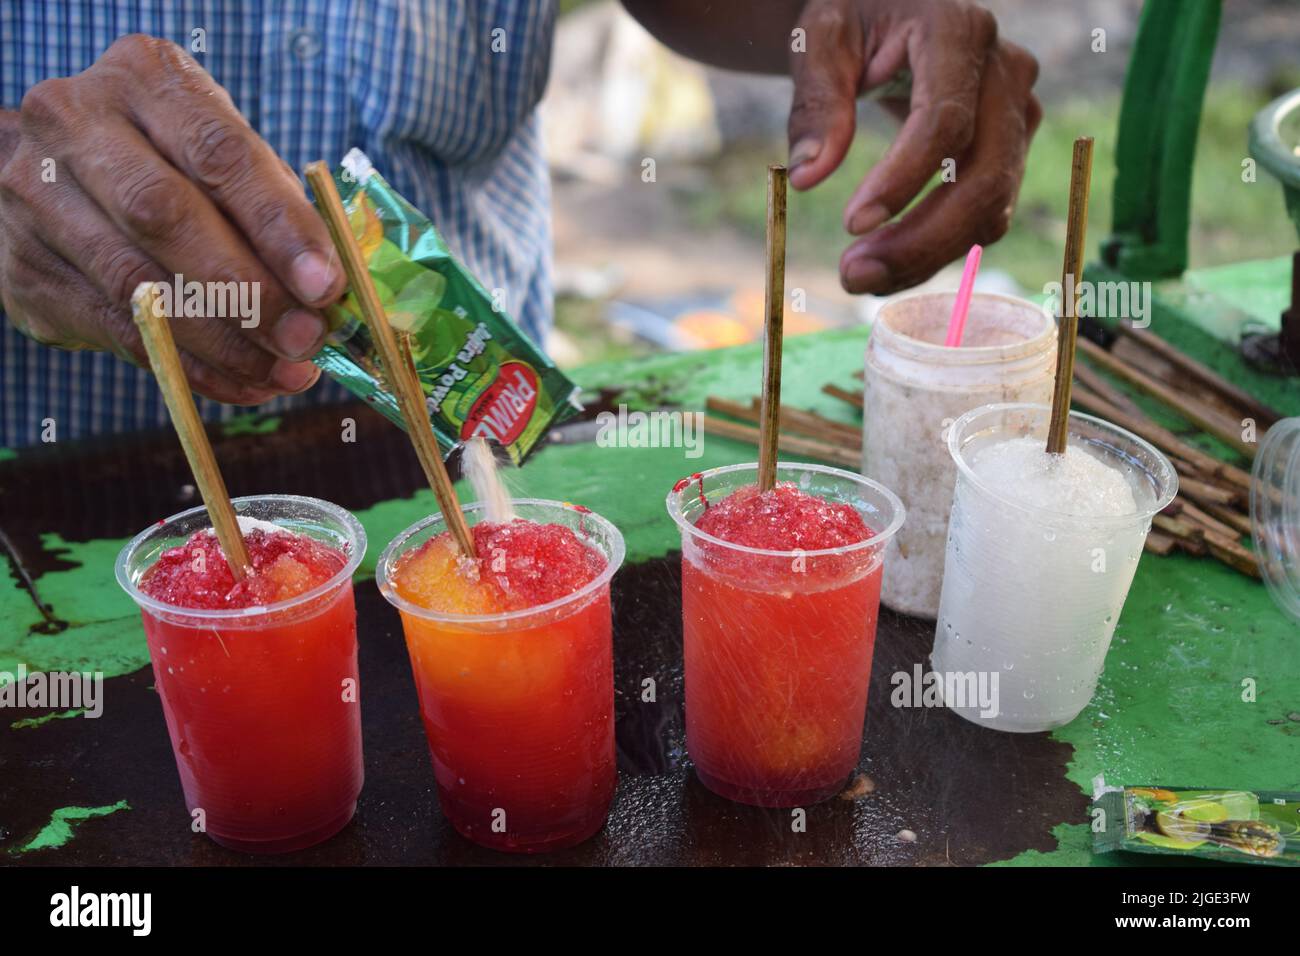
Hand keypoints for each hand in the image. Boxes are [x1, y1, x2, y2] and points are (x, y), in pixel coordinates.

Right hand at [0, 34, 345, 402]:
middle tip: (306, 339)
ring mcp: (37, 195)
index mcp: (144, 79)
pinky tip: (243, 383)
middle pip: (165, 215)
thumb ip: (273, 207)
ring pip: (139, 284)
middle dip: (249, 290)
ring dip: (225, 342)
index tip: (326, 284)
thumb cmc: (170, 162)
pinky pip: (121, 330)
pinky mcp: (26, 267)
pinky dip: (192, 366)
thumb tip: (332, 292)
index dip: (278, 224)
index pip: (218, 153)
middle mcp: (76, 124)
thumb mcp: (221, 157)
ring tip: (284, 372)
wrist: (54, 173)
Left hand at [786, 0, 1040, 293]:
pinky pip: (985, 213)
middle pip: (982, 177)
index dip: (902, 180)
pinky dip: (938, 248)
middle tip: (852, 276)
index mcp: (959, 31)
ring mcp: (1018, 112)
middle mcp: (1005, 72)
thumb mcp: (820, 40)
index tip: (851, 225)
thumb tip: (805, 177)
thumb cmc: (854, 16)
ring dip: (927, 255)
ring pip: (992, 206)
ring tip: (861, 277)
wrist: (893, 8)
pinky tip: (889, 266)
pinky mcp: (1012, 147)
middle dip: (919, 239)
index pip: (945, 121)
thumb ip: (814, 103)